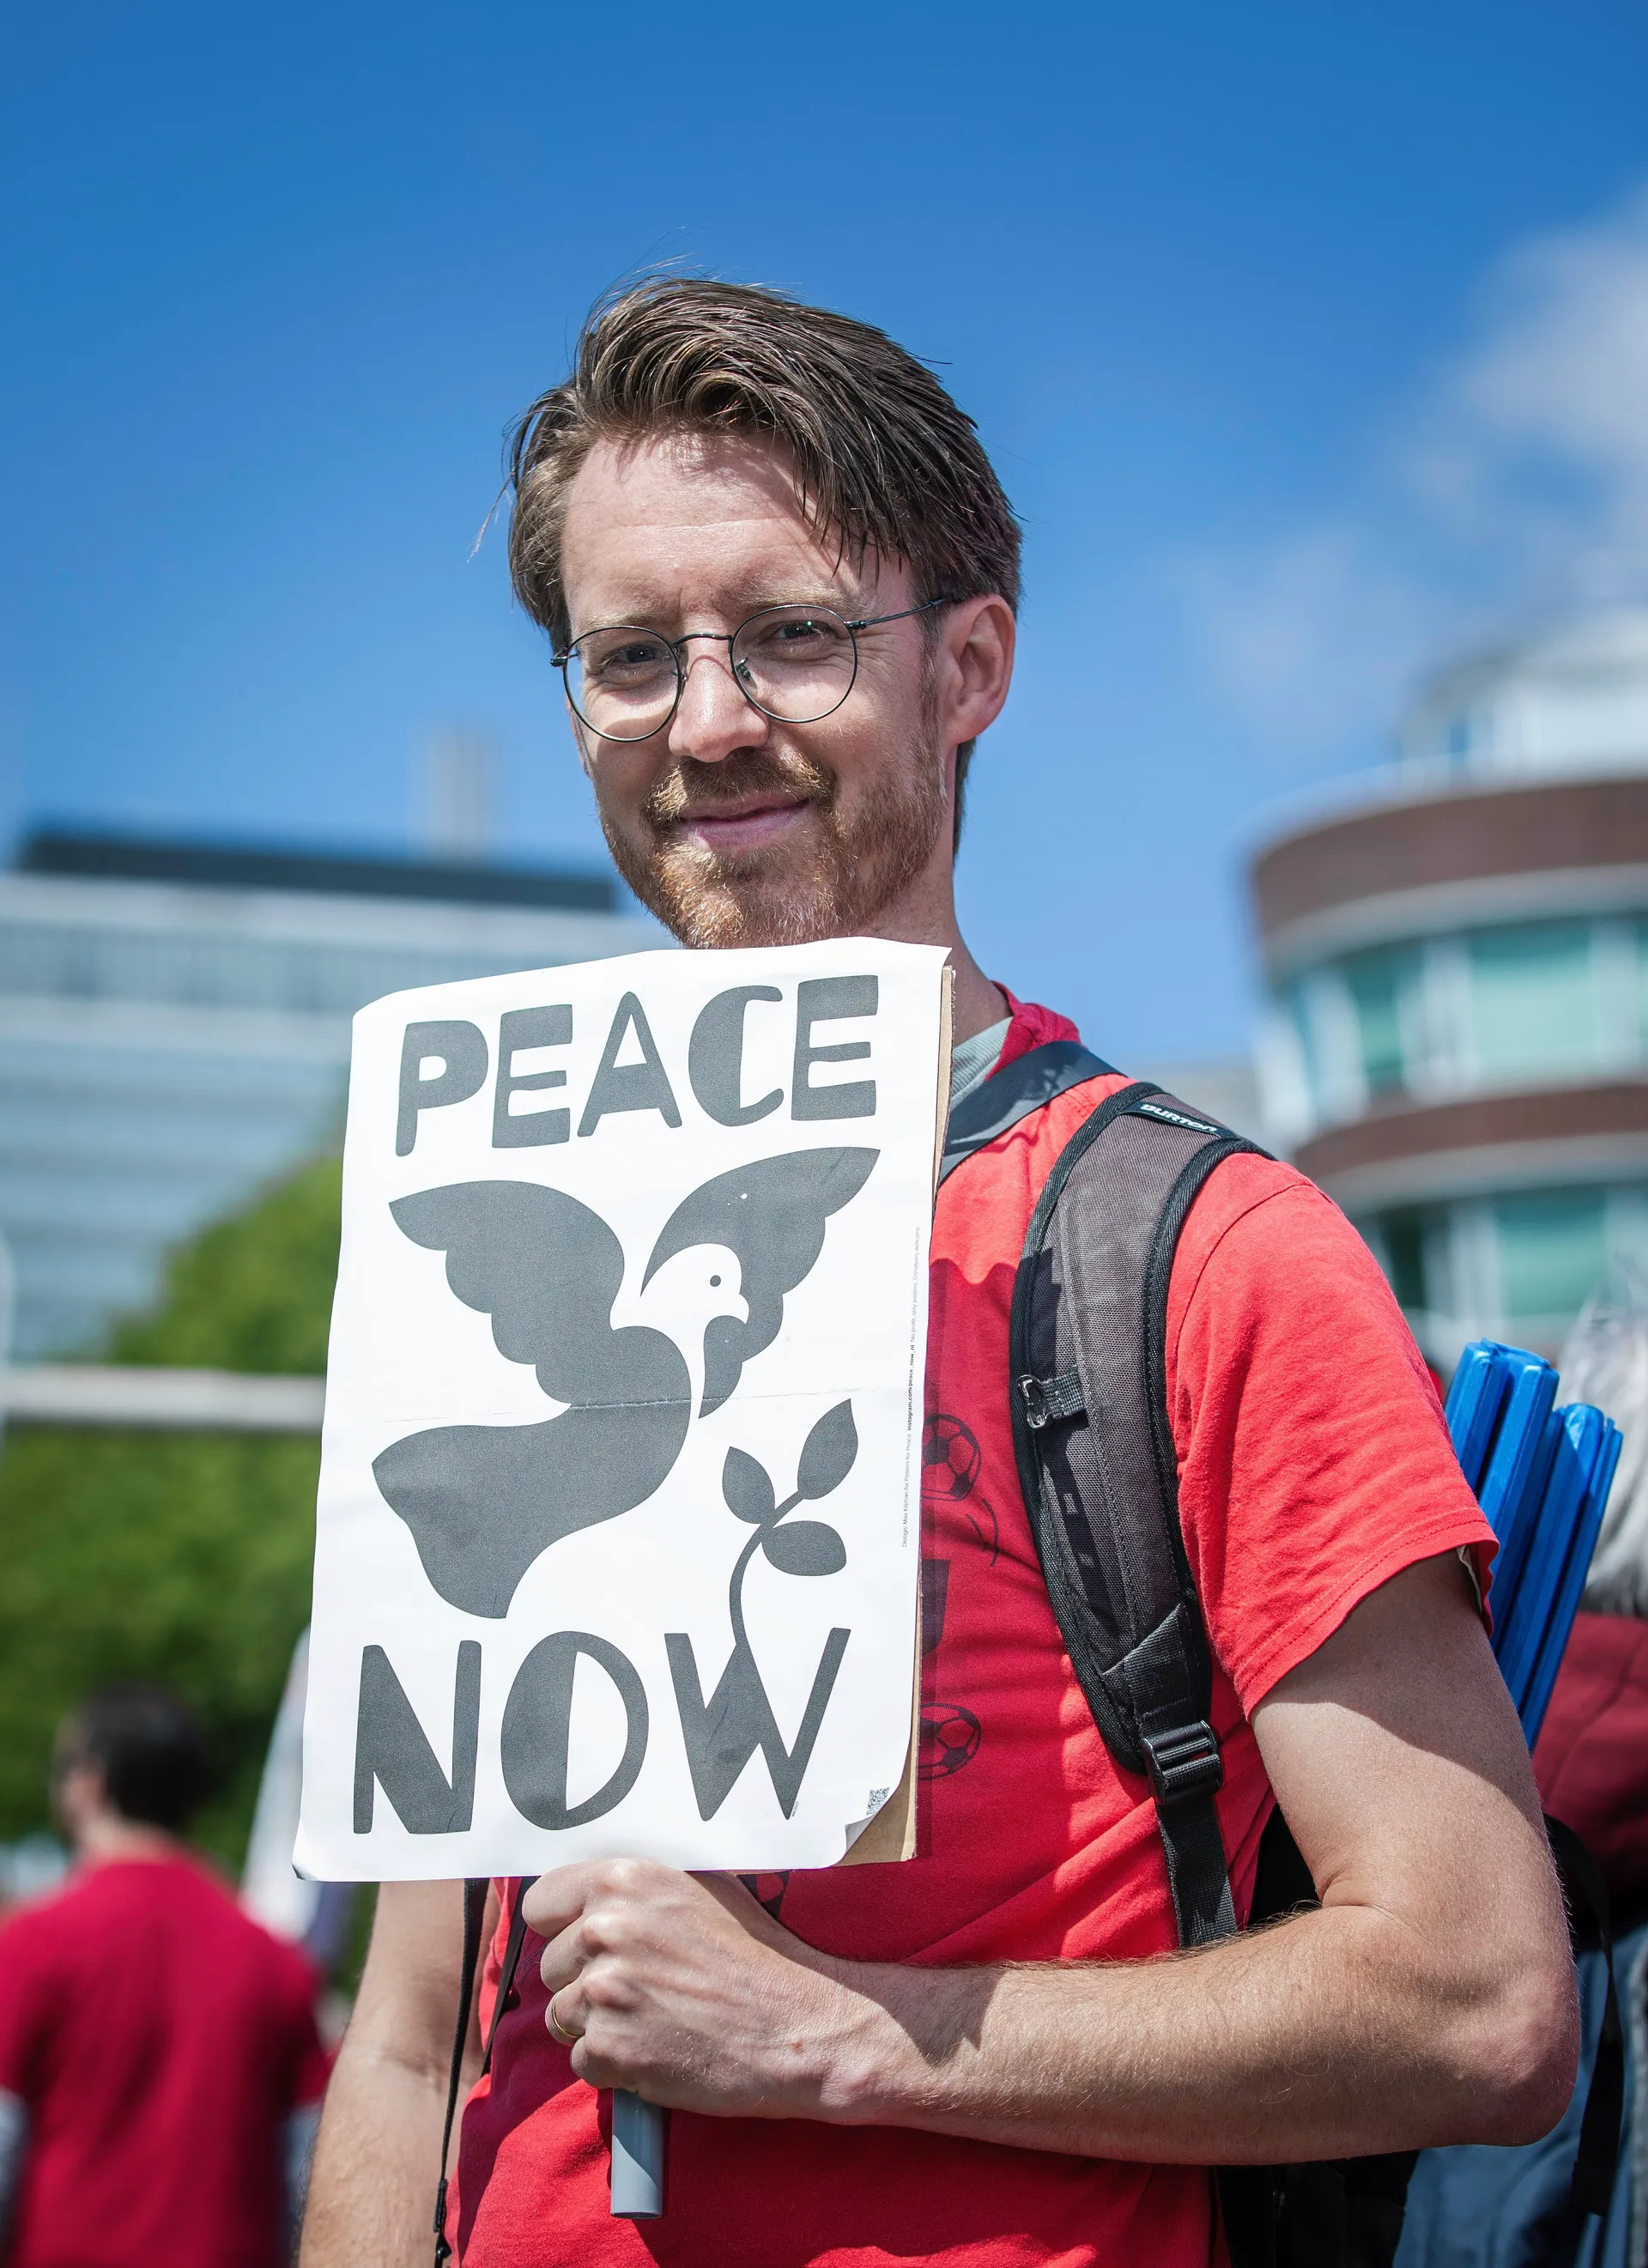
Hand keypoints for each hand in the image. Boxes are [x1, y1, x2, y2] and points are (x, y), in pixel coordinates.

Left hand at [522, 1860, 867, 2117]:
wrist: (795, 2024)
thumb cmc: (755, 1953)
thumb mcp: (702, 1887)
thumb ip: (640, 1886)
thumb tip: (591, 1891)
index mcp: (623, 1880)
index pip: (539, 1903)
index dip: (561, 1926)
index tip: (586, 1944)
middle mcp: (604, 1929)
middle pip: (550, 1966)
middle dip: (584, 1981)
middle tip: (641, 1990)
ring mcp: (603, 1992)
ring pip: (561, 2016)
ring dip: (597, 2025)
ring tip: (653, 2020)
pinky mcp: (609, 2050)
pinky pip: (581, 2061)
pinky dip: (612, 2065)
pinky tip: (656, 2050)